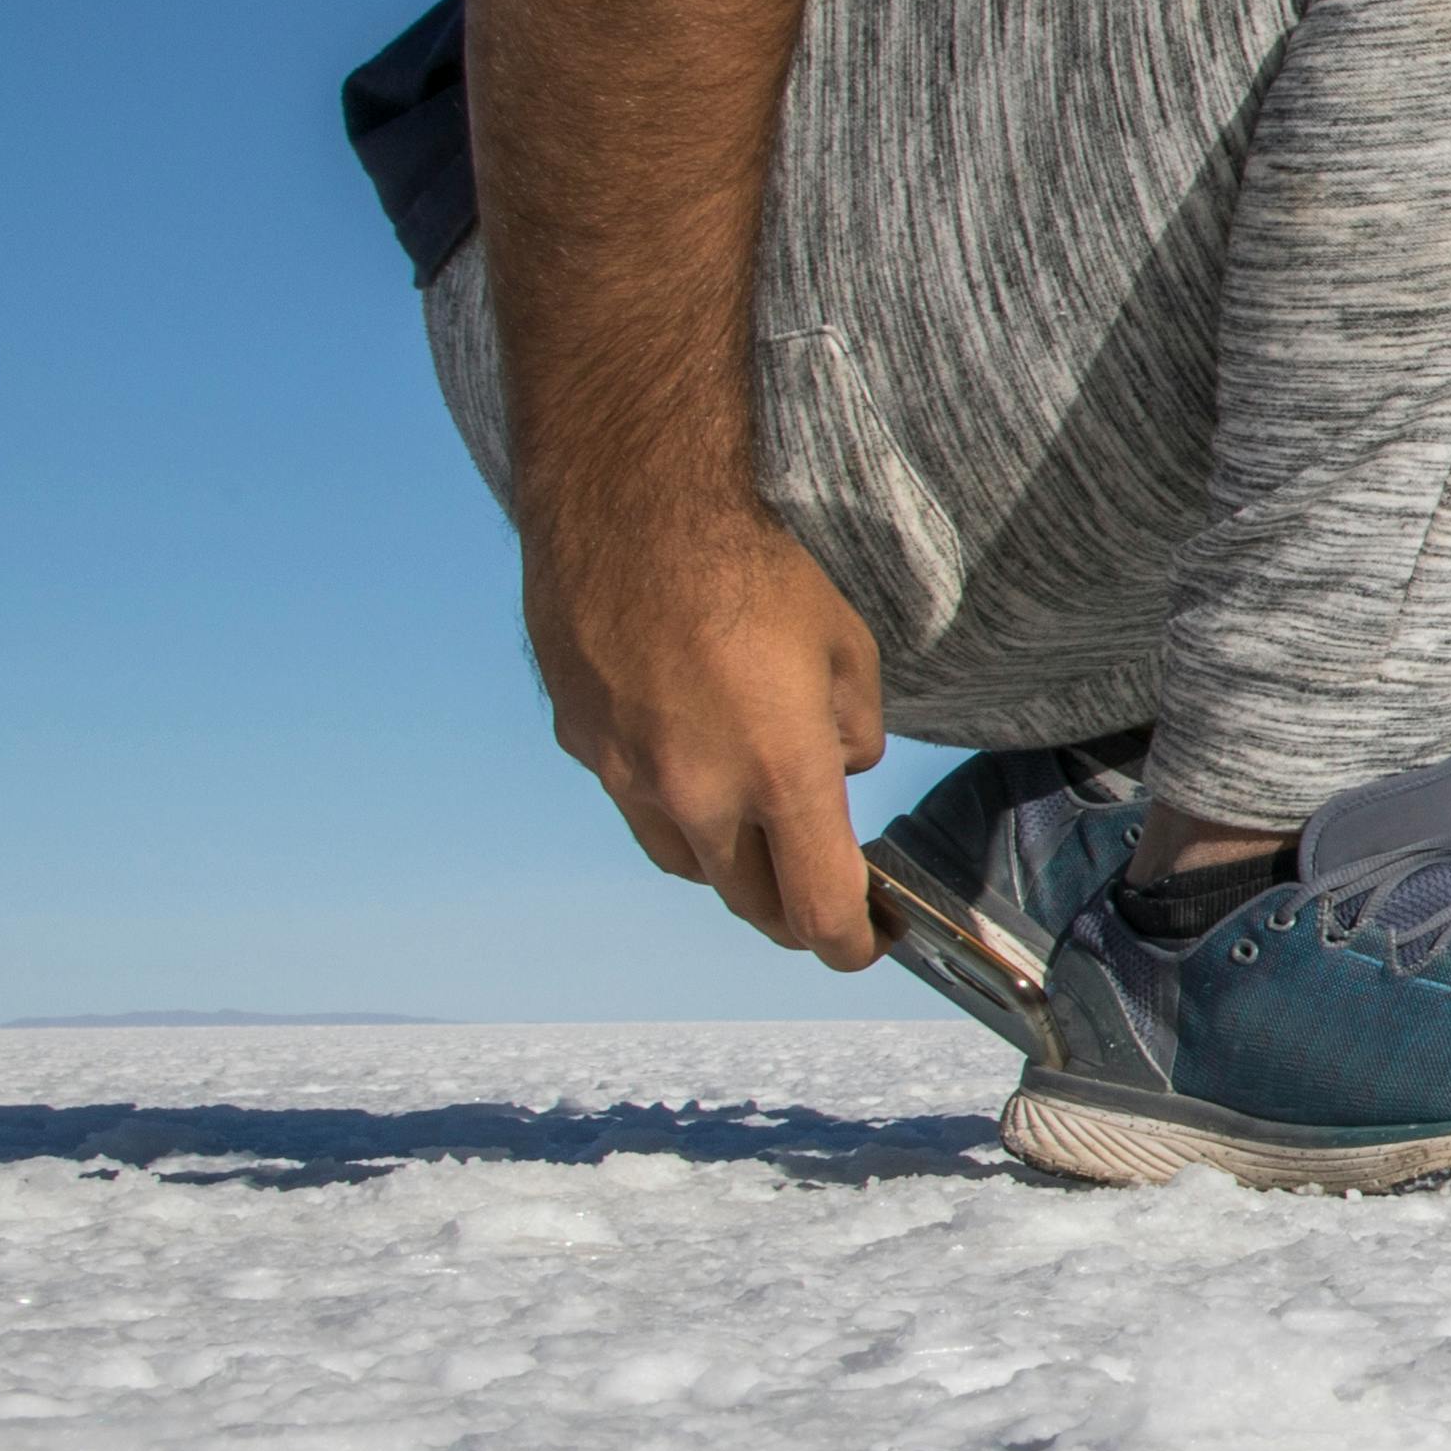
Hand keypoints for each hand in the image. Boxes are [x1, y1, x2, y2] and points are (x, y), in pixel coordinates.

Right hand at [521, 497, 889, 967]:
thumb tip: (839, 771)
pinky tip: (690, 760)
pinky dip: (671, 803)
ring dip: (728, 866)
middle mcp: (697, 794)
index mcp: (780, 778)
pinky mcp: (583, 744)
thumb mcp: (850, 651)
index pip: (818, 909)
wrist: (632, 505)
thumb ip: (851, 733)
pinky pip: (634, 801)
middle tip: (822, 903)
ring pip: (686, 862)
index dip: (850, 943)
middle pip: (750, 902)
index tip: (867, 944)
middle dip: (793, 913)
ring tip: (758, 839)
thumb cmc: (754, 567)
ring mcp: (628, 775)